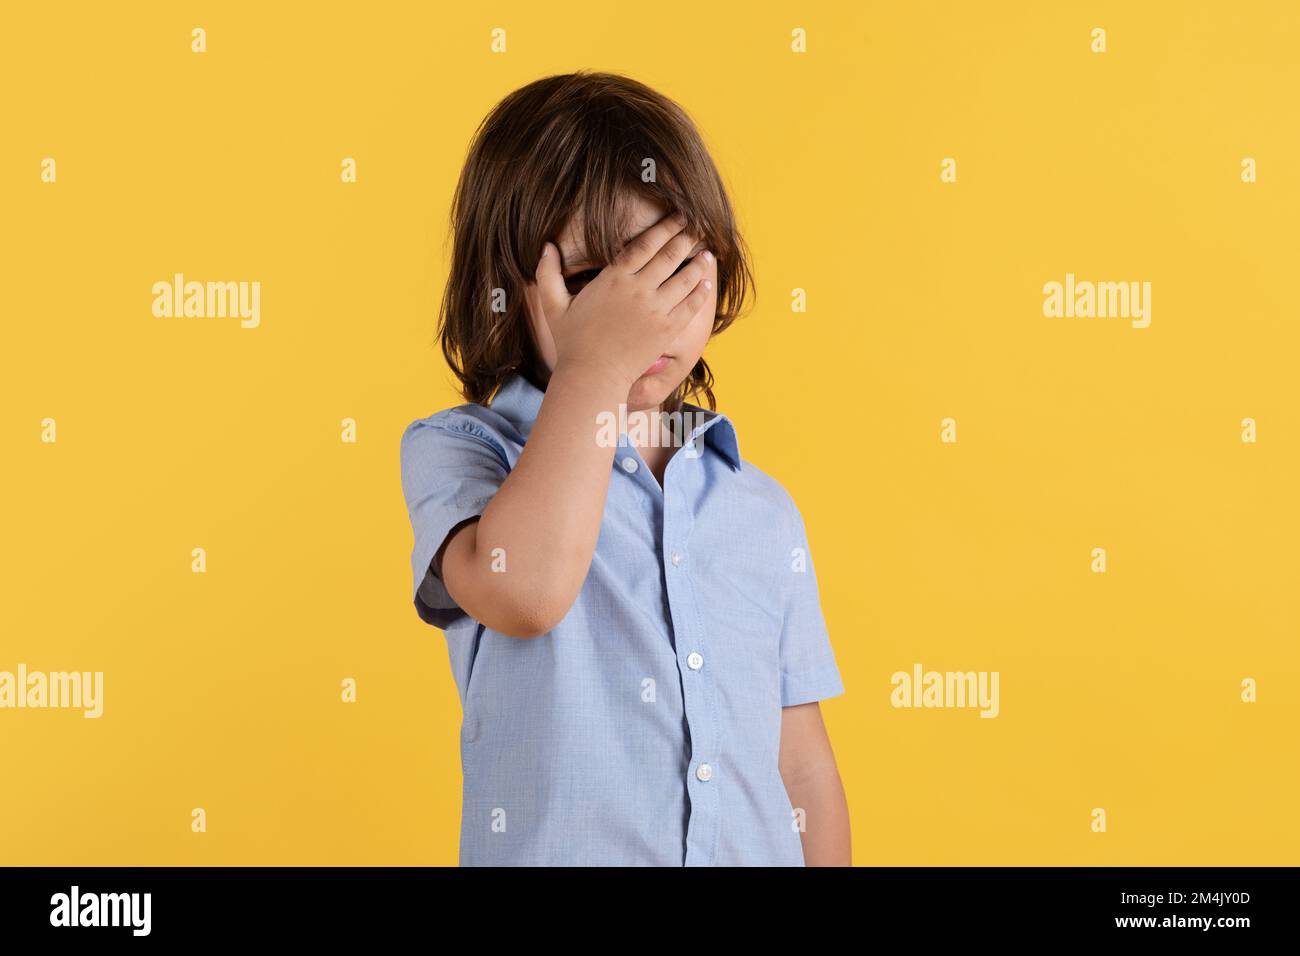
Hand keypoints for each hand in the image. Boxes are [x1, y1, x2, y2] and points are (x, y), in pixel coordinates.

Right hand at [529, 213, 714, 391]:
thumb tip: (546, 246)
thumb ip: (548, 274)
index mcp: (613, 279)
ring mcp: (656, 310)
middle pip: (669, 256)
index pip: (645, 245)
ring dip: (698, 263)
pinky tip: (707, 282)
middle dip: (685, 238)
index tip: (677, 217)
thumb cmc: (572, 343)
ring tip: (706, 253)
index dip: (664, 228)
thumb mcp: (553, 306)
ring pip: (685, 278)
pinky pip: (691, 305)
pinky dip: (701, 292)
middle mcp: (638, 290)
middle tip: (696, 228)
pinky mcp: (667, 330)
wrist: (593, 377)